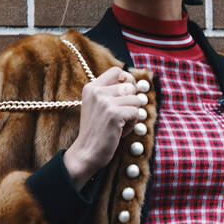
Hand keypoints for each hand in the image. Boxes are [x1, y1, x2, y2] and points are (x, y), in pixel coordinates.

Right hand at [65, 64, 147, 186]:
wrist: (86, 151)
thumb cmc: (97, 130)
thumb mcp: (98, 106)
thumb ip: (112, 94)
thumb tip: (135, 85)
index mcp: (92, 87)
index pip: (117, 71)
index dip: (127, 80)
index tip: (126, 94)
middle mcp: (97, 91)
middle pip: (130, 86)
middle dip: (132, 101)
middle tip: (122, 115)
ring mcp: (105, 102)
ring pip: (136, 100)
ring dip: (133, 113)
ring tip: (121, 123)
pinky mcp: (114, 114)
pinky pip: (136, 113)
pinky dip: (132, 123)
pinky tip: (121, 130)